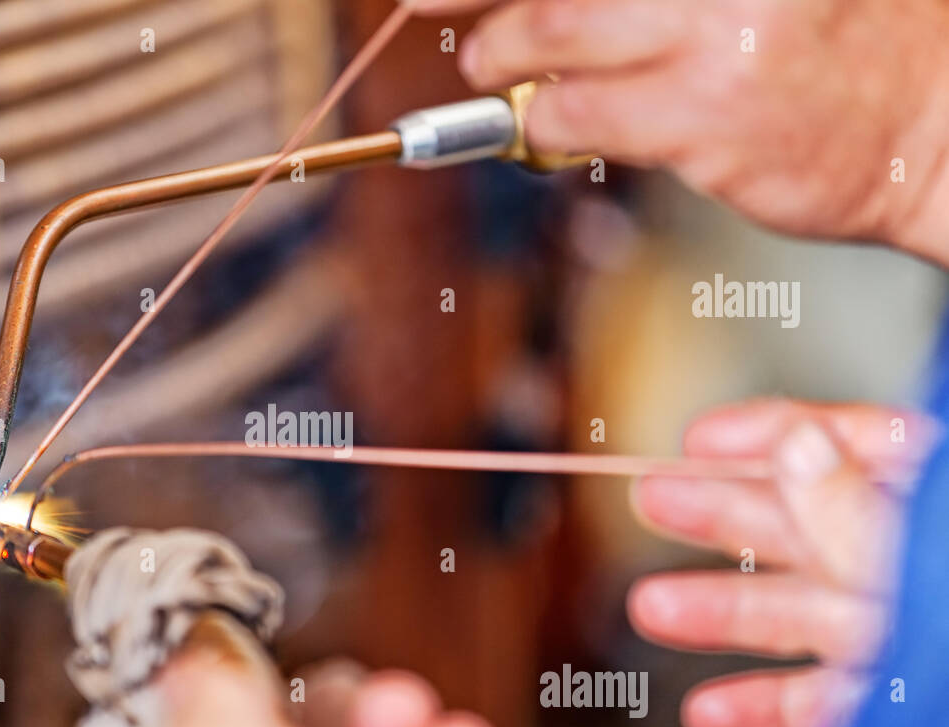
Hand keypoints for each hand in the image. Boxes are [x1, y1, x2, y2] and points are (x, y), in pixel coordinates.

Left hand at [411, 0, 948, 265]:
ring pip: (553, 37)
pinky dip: (541, 120)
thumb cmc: (834, 36)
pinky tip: (544, 120)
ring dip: (499, 58)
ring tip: (489, 65)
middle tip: (422, 0)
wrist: (930, 120)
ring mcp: (716, 34)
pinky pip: (579, 116)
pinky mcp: (704, 118)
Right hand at [627, 399, 936, 726]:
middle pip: (815, 527)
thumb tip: (790, 448)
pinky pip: (831, 704)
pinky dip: (769, 710)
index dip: (768, 437)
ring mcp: (921, 640)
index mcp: (938, 506)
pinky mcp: (909, 707)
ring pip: (811, 619)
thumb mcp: (923, 555)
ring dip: (728, 618)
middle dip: (728, 518)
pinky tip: (714, 708)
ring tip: (656, 609)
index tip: (702, 437)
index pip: (850, 448)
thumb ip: (855, 510)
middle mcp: (928, 566)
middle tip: (657, 500)